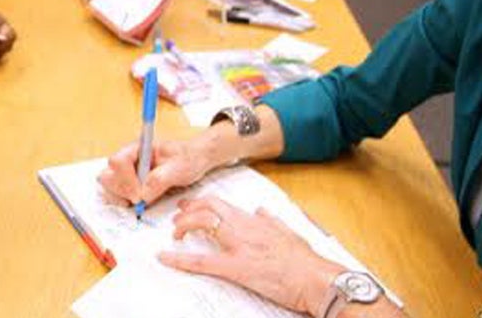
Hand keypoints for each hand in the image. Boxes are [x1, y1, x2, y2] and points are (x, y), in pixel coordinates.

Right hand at [98, 139, 213, 206]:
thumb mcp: (180, 167)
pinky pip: (116, 192)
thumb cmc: (189, 157)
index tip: (139, 194)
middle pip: (108, 174)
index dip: (126, 180)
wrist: (196, 160)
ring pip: (109, 184)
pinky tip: (137, 203)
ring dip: (120, 196)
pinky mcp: (131, 182)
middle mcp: (131, 158)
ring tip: (138, 202)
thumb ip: (161, 178)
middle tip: (138, 199)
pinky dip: (122, 200)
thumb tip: (143, 194)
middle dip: (120, 190)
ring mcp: (129, 170)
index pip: (118, 161)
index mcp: (140, 147)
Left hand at [158, 197, 344, 316]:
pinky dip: (179, 259)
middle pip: (208, 207)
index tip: (190, 206)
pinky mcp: (237, 267)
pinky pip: (202, 261)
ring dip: (183, 226)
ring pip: (203, 225)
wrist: (315, 279)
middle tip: (177, 218)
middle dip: (188, 209)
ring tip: (174, 233)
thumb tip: (261, 211)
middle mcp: (244, 227)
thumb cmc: (305, 260)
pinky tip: (166, 258)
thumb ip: (271, 220)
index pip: (222, 203)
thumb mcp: (288, 232)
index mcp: (255, 220)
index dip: (201, 203)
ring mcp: (239, 246)